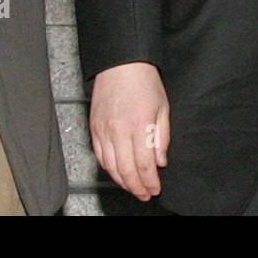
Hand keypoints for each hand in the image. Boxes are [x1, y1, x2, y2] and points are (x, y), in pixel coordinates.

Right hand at [88, 62, 169, 200]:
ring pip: (111, 166)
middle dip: (137, 187)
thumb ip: (162, 136)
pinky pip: (99, 155)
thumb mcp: (163, 106)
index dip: (150, 181)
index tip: (155, 189)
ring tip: (133, 187)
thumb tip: (161, 161)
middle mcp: (119, 130)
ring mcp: (104, 129)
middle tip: (145, 194)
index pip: (144, 164)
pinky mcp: (94, 127)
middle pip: (126, 170)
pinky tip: (117, 172)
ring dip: (123, 181)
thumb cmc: (144, 80)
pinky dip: (108, 168)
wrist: (120, 62)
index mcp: (140, 124)